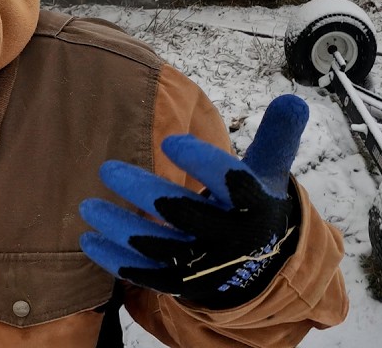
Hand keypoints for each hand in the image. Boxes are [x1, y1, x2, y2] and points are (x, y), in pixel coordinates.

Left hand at [79, 94, 307, 307]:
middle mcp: (231, 238)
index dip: (203, 162)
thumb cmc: (255, 204)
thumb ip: (277, 136)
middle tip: (108, 170)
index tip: (170, 140)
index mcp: (255, 205)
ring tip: (88, 206)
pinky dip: (117, 260)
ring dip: (121, 228)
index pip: (232, 183)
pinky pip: (148, 276)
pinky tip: (90, 240)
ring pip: (161, 248)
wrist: (261, 265)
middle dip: (146, 193)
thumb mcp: (270, 172)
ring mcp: (206, 265)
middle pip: (186, 215)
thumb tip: (294, 98)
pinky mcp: (184, 284)